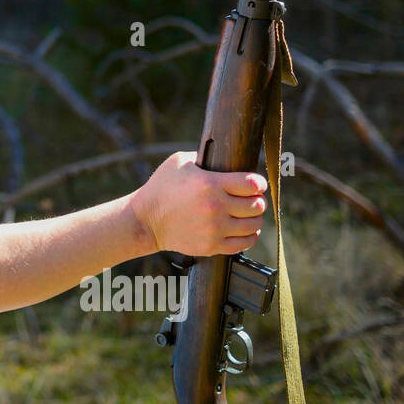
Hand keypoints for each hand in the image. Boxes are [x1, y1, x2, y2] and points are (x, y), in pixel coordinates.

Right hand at [129, 151, 267, 256]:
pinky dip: (249, 236)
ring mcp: (214, 228)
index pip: (252, 184)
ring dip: (255, 219)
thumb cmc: (160, 188)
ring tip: (248, 215)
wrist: (145, 221)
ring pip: (254, 225)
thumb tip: (225, 157)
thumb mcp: (178, 162)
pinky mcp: (212, 246)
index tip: (256, 184)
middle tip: (252, 199)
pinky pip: (244, 243)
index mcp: (209, 184)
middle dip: (257, 201)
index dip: (258, 183)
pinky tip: (244, 230)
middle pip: (256, 205)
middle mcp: (215, 207)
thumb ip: (203, 158)